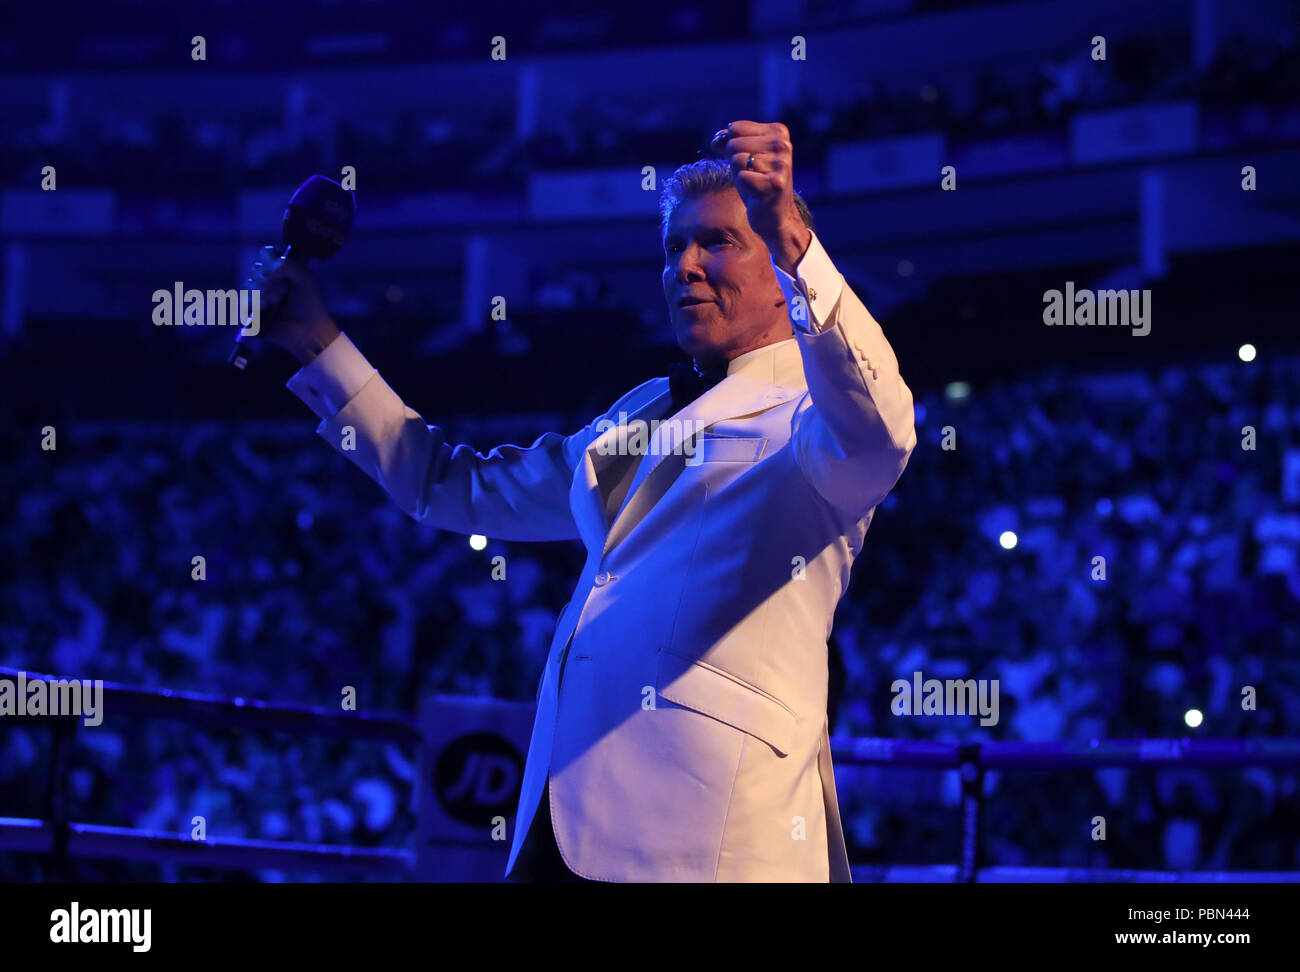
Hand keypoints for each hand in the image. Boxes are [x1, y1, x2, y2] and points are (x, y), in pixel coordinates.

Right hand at [243, 245, 339, 363]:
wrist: (309, 329)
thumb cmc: (310, 304)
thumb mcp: (304, 278)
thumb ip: (287, 264)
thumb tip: (266, 270)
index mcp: (278, 270)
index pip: (265, 254)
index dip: (271, 261)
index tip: (283, 273)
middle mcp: (265, 281)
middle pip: (256, 270)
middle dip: (272, 282)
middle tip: (285, 292)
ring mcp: (257, 296)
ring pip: (248, 285)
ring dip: (265, 293)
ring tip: (278, 302)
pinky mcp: (251, 312)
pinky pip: (243, 302)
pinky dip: (255, 303)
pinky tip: (267, 308)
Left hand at [710, 119, 809, 271]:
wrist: (775, 215)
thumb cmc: (758, 183)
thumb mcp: (743, 157)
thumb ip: (729, 143)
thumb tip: (716, 138)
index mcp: (778, 132)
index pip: (735, 128)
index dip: (731, 146)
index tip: (748, 160)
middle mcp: (783, 144)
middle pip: (734, 144)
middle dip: (735, 162)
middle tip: (752, 175)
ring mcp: (781, 163)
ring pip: (737, 160)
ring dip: (740, 175)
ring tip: (754, 183)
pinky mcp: (776, 183)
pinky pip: (742, 177)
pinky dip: (744, 187)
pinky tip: (757, 193)